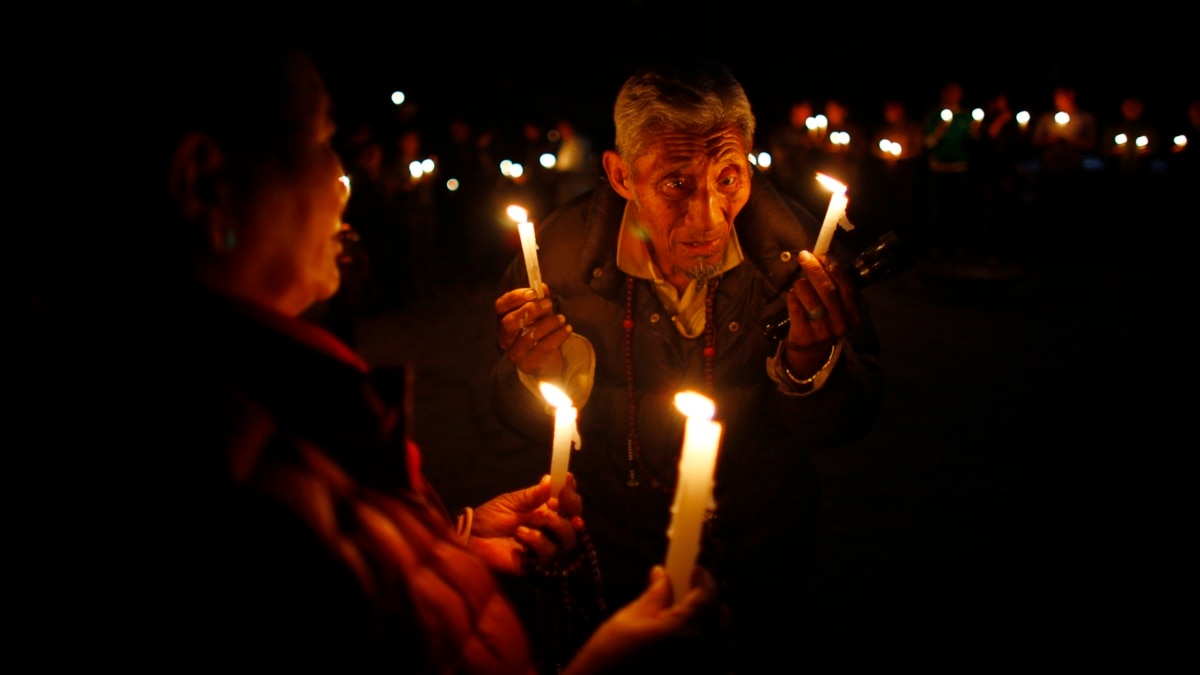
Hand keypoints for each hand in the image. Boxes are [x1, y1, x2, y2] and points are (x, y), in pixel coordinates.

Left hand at [468, 474, 582, 574]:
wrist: (471, 538)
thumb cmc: (490, 517)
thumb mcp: (512, 501)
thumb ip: (534, 494)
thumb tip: (552, 478)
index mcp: (546, 511)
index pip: (570, 503)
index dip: (572, 494)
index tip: (567, 482)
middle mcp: (550, 529)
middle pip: (575, 522)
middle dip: (569, 510)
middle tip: (554, 503)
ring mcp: (545, 547)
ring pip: (568, 539)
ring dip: (554, 525)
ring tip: (534, 518)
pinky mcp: (536, 563)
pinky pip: (549, 554)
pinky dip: (537, 541)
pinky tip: (520, 535)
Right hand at [495, 285, 571, 379]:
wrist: (547, 362)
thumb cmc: (541, 333)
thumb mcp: (541, 314)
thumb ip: (541, 301)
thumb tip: (543, 287)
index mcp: (504, 320)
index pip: (501, 306)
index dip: (515, 297)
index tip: (533, 292)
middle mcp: (505, 337)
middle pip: (509, 322)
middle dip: (530, 310)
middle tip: (549, 304)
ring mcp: (516, 353)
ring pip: (527, 336)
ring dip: (548, 323)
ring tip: (562, 319)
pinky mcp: (529, 364)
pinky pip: (543, 348)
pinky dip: (557, 336)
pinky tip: (567, 329)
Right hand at [563, 565, 721, 674]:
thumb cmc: (607, 658)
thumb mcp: (627, 620)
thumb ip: (654, 596)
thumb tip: (662, 574)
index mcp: (685, 630)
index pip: (709, 594)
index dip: (703, 577)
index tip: (692, 570)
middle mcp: (704, 652)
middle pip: (724, 617)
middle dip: (710, 601)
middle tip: (688, 594)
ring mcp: (707, 671)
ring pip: (725, 642)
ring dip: (713, 627)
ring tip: (687, 623)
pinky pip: (719, 664)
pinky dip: (711, 651)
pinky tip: (689, 650)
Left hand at [784, 250, 861, 376]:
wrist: (812, 350)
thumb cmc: (825, 319)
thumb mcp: (837, 306)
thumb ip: (834, 284)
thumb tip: (821, 256)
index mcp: (854, 314)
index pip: (847, 286)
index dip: (834, 268)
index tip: (822, 256)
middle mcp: (841, 324)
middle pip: (828, 290)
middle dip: (815, 270)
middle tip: (804, 257)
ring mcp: (823, 332)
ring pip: (810, 298)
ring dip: (802, 284)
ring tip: (799, 283)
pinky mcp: (804, 336)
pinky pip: (795, 308)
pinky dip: (792, 297)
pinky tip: (793, 296)